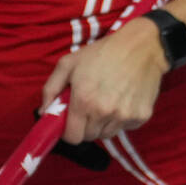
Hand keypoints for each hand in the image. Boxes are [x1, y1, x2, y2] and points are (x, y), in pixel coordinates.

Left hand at [40, 18, 168, 147]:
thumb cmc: (101, 53)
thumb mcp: (67, 64)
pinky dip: (120, 120)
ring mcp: (125, 116)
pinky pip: (125, 128)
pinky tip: (121, 100)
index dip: (68, 132)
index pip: (72, 137)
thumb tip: (43, 112)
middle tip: (87, 108)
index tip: (69, 122)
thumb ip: (50, 90)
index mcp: (84, 101)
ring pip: (107, 134)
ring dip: (102, 124)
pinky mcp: (142, 116)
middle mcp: (104, 112)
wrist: (140, 47)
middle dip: (84, 126)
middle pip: (89, 137)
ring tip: (105, 102)